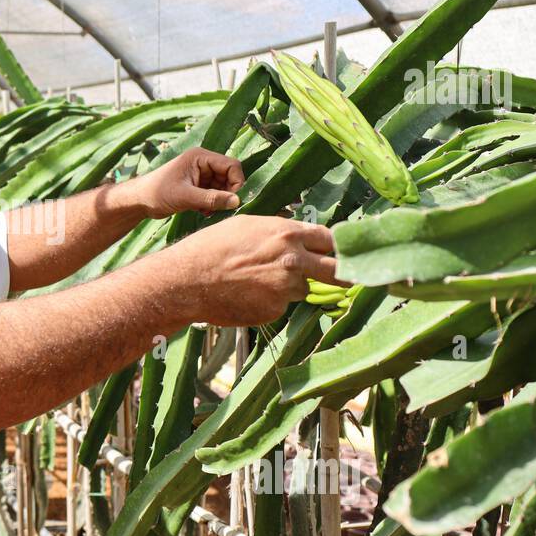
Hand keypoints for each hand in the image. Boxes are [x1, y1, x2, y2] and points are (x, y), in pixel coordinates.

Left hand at [127, 147, 244, 218]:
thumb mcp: (185, 197)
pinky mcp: (197, 186)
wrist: (139, 201)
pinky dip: (212, 204)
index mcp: (200, 157)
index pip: (231, 165)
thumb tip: (237, 201)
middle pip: (229, 176)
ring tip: (206, 210)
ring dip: (219, 200)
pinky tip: (202, 212)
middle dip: (227, 193)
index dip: (237, 182)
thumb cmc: (157, 193)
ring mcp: (200, 175)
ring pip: (223, 187)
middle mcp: (203, 163)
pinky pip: (214, 194)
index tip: (233, 200)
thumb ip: (211, 199)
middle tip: (218, 208)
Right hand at [166, 215, 339, 326]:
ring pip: (304, 288)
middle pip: (336, 270)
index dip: (333, 246)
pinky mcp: (275, 309)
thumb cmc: (212, 247)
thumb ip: (278, 231)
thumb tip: (297, 237)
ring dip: (291, 287)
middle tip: (347, 277)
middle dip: (343, 273)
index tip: (336, 252)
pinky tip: (247, 294)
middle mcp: (293, 260)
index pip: (329, 239)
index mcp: (287, 233)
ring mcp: (286, 288)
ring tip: (259, 281)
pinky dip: (270, 301)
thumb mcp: (247, 225)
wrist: (188, 279)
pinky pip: (282, 304)